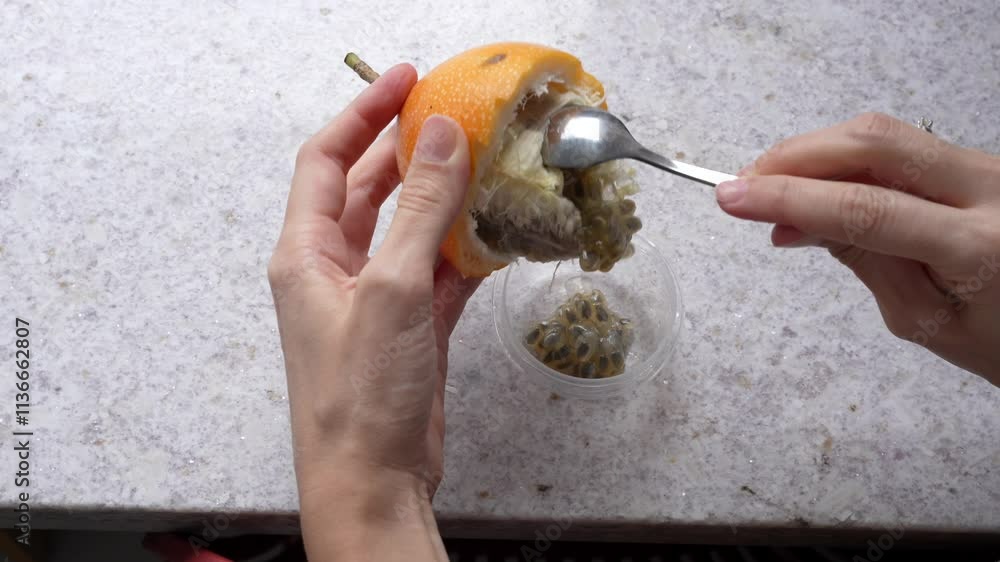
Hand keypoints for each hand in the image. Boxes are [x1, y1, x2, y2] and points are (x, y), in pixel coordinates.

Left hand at [268, 63, 478, 560]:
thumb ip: (419, 210)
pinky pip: (437, 274)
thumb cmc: (359, 396)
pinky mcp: (410, 330)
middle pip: (369, 190)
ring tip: (482, 165)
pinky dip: (464, 253)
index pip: (328, 161)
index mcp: (306, 253)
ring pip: (408, 231)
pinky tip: (494, 234)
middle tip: (451, 116)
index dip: (363, 113)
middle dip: (406, 150)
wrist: (372, 482)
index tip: (405, 80)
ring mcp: (375, 301)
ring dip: (441, 200)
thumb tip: (442, 137)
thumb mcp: (391, 289)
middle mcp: (334, 271)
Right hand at [715, 113, 999, 385]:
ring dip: (815, 152)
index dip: (789, 197)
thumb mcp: (924, 321)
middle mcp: (990, 190)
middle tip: (745, 184)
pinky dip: (844, 158)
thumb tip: (790, 224)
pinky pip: (900, 143)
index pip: (865, 208)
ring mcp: (986, 166)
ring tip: (770, 188)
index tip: (731, 196)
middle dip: (796, 155)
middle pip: (875, 142)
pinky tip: (814, 185)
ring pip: (885, 132)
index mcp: (977, 248)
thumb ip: (861, 261)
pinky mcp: (975, 160)